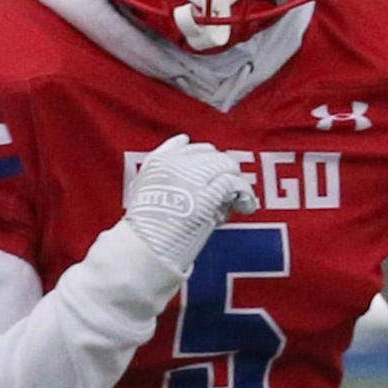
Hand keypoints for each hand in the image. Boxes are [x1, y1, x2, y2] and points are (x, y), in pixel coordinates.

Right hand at [118, 135, 255, 278]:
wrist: (143, 249)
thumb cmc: (144, 224)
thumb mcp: (143, 185)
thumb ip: (161, 161)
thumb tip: (184, 138)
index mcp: (159, 161)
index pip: (192, 148)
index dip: (204, 163)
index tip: (207, 180)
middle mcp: (175, 164)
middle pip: (211, 155)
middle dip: (220, 171)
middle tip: (223, 193)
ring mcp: (191, 179)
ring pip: (226, 165)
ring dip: (234, 182)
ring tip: (234, 200)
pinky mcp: (206, 195)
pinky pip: (234, 183)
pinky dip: (244, 194)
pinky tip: (245, 207)